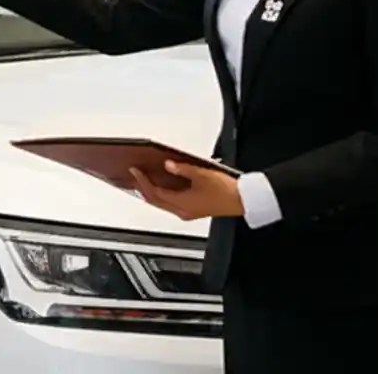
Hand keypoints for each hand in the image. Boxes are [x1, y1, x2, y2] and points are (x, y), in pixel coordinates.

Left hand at [129, 161, 243, 220]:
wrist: (242, 200)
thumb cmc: (226, 190)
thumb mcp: (202, 174)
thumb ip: (182, 169)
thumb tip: (168, 165)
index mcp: (182, 204)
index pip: (155, 193)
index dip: (142, 181)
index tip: (135, 171)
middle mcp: (182, 211)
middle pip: (155, 200)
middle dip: (143, 187)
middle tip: (134, 175)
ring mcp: (187, 212)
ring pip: (162, 203)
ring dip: (151, 192)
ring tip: (143, 179)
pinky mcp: (192, 210)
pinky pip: (170, 203)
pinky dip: (162, 194)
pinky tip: (161, 185)